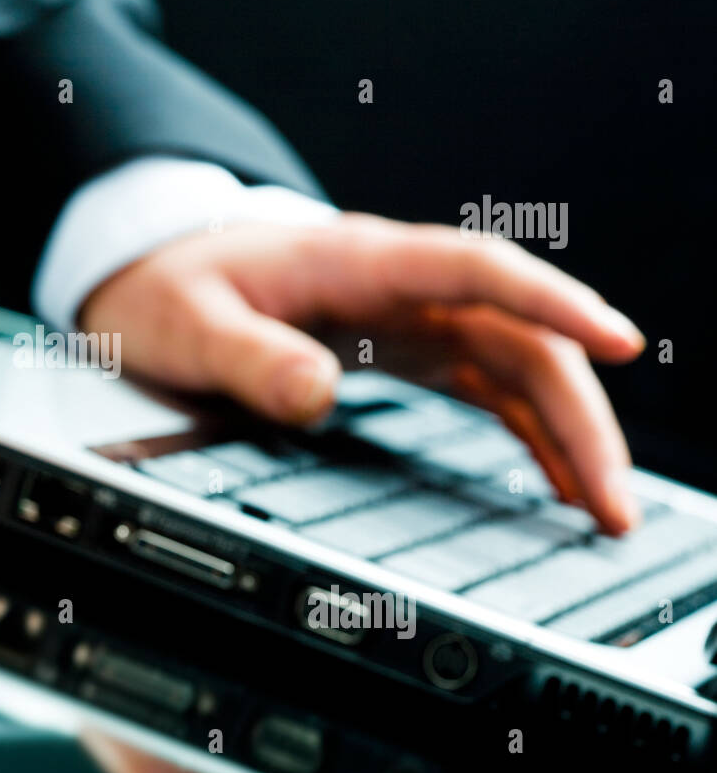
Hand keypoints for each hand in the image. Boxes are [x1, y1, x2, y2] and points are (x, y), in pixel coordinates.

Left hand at [80, 214, 645, 532]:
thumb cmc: (169, 288)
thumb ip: (248, 359)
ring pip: (516, 364)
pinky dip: (527, 430)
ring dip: (566, 431)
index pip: (477, 271)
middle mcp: (398, 286)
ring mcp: (406, 318)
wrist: (152, 271)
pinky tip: (555, 476)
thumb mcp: (190, 327)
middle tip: (612, 500)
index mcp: (356, 264)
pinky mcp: (402, 349)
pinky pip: (485, 385)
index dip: (553, 302)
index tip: (620, 341)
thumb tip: (316, 394)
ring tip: (603, 509)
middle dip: (578, 413)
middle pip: (519, 335)